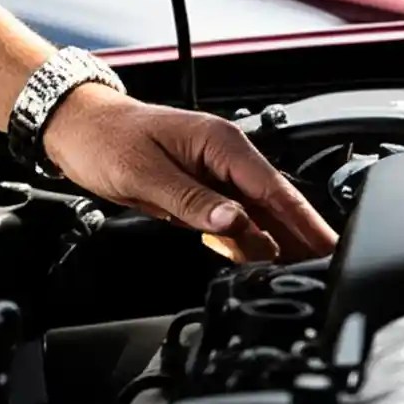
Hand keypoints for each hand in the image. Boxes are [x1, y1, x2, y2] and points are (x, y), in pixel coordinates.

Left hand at [43, 84, 337, 262]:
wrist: (74, 127)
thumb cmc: (104, 138)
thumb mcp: (144, 174)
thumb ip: (191, 201)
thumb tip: (234, 223)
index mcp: (220, 143)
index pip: (274, 189)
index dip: (304, 222)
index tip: (328, 247)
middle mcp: (223, 157)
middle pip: (273, 204)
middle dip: (300, 237)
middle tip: (326, 270)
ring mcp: (211, 174)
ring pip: (255, 215)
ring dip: (276, 244)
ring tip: (300, 276)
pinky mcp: (197, 190)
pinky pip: (231, 219)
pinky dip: (245, 242)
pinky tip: (257, 262)